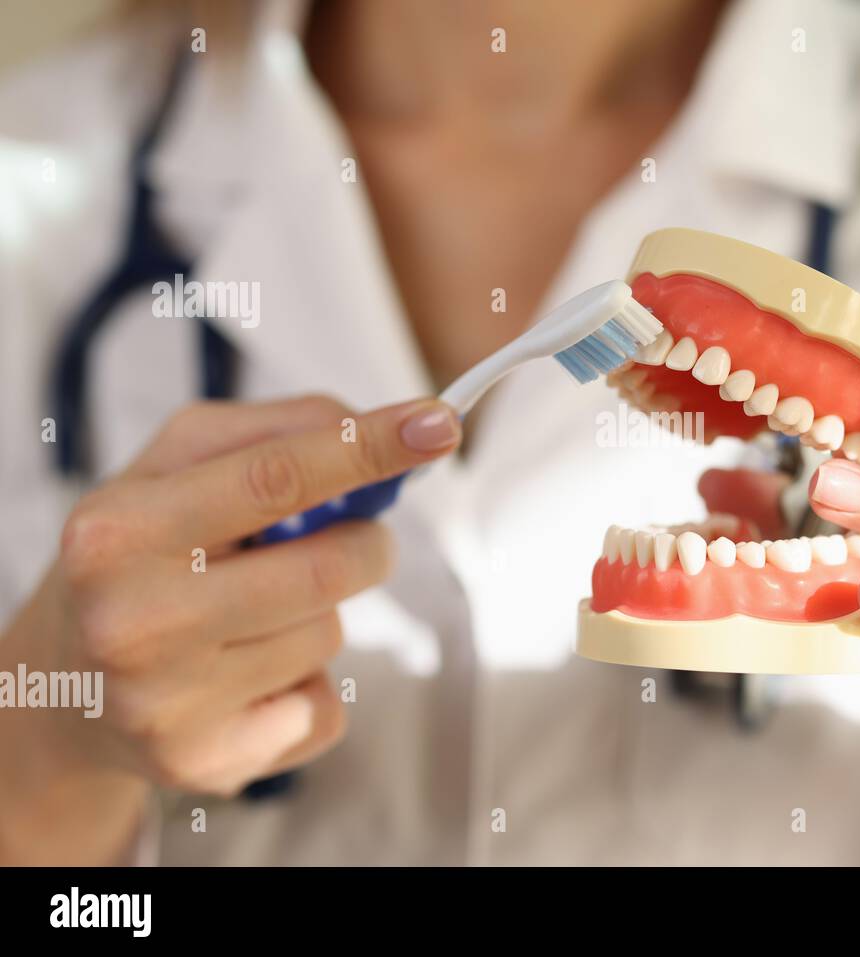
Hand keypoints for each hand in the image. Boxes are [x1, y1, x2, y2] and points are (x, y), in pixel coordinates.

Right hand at [0, 395, 459, 862]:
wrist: (61, 686)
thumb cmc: (140, 555)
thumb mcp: (172, 469)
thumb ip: (270, 432)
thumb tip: (371, 425)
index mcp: (120, 532)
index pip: (274, 477)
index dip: (367, 447)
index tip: (438, 423)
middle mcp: (133, 622)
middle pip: (324, 569)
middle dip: (365, 545)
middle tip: (353, 539)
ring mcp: (165, 705)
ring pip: (328, 637)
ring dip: (319, 616)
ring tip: (254, 617)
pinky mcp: (205, 764)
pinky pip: (325, 708)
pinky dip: (309, 685)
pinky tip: (248, 680)